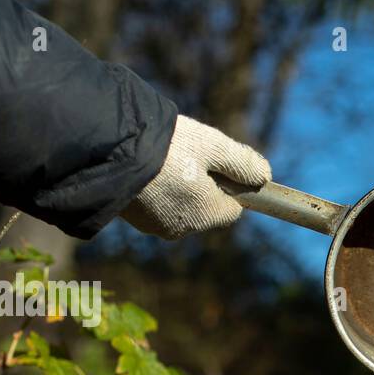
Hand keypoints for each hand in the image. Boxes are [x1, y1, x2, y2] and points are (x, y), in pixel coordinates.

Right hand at [120, 116, 270, 238]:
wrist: (108, 149)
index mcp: (207, 214)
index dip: (228, 185)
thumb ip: (242, 162)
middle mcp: (183, 228)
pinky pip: (154, 205)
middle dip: (201, 185)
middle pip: (204, 208)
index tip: (216, 163)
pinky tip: (143, 167)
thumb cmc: (167, 147)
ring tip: (161, 159)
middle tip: (184, 155)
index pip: (232, 208)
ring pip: (178, 207)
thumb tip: (265, 177)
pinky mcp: (132, 219)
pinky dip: (154, 189)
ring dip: (176, 186)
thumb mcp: (213, 146)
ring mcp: (155, 226)